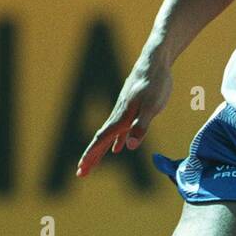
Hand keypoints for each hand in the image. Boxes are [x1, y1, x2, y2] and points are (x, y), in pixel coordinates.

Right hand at [76, 59, 172, 176]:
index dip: (91, 156)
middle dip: (91, 158)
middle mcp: (119, 116)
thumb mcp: (152, 107)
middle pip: (100, 141)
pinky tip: (117, 149)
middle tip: (81, 174)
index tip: (81, 169)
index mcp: (121, 118)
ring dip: (100, 152)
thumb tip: (130, 148)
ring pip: (108, 137)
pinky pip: (119, 130)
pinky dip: (116, 141)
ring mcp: (123, 113)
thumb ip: (141, 127)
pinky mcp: (131, 109)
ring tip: (93, 165)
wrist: (154, 62)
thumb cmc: (154, 83)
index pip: (101, 141)